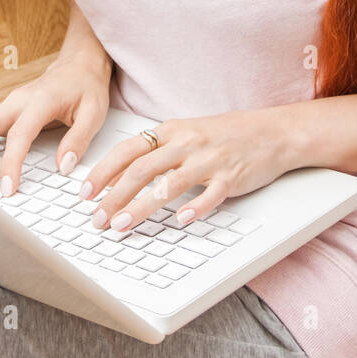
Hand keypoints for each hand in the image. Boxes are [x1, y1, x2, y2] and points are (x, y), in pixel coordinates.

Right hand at [0, 55, 109, 197]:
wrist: (77, 65)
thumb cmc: (85, 89)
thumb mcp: (94, 113)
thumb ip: (79, 139)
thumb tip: (64, 166)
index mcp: (40, 101)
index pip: (19, 134)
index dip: (11, 163)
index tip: (7, 188)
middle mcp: (16, 100)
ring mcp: (5, 104)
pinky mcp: (0, 110)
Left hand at [81, 108, 291, 235]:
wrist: (271, 132)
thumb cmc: (225, 134)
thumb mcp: (186, 133)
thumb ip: (156, 150)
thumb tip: (120, 174)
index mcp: (171, 131)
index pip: (128, 150)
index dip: (103, 172)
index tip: (85, 193)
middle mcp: (186, 143)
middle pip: (141, 170)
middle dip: (114, 197)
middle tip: (97, 219)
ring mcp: (209, 160)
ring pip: (169, 185)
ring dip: (141, 208)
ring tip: (122, 226)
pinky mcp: (230, 177)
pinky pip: (210, 194)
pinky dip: (194, 208)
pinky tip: (180, 221)